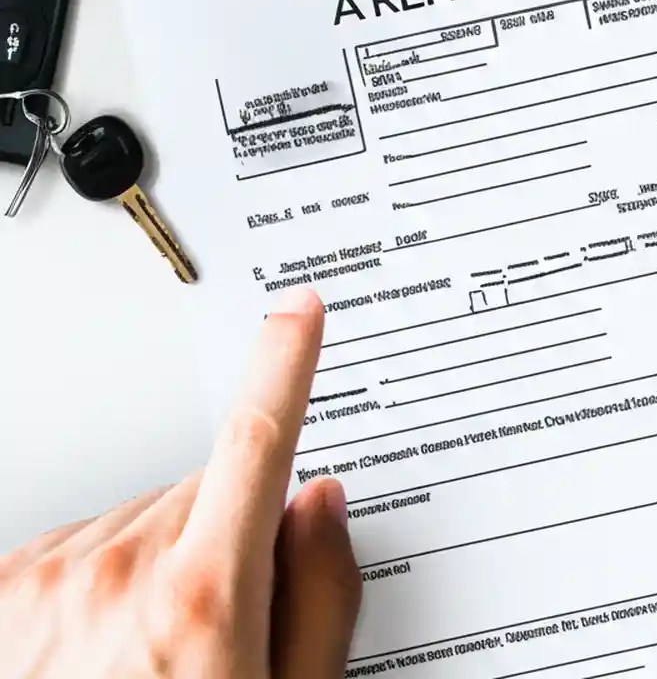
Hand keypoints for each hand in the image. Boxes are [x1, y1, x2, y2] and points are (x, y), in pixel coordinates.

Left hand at [0, 288, 360, 677]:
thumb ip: (321, 596)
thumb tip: (318, 506)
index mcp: (203, 597)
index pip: (259, 442)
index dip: (284, 364)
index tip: (298, 314)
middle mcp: (117, 572)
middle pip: (206, 493)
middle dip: (232, 530)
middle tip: (232, 620)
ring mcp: (48, 579)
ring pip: (143, 518)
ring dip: (165, 556)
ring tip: (161, 650)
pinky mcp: (5, 585)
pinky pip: (83, 543)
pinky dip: (106, 574)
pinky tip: (110, 648)